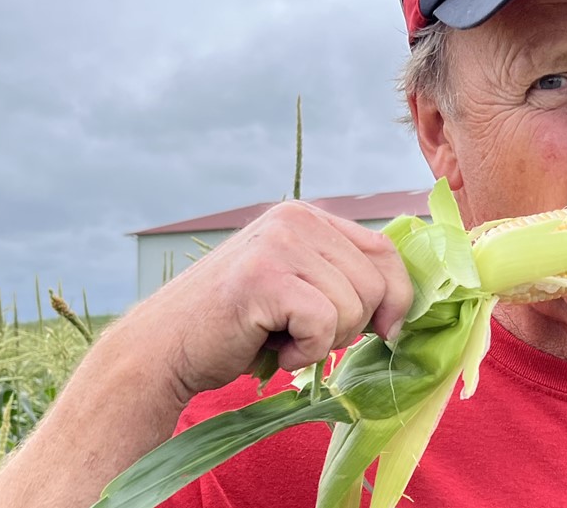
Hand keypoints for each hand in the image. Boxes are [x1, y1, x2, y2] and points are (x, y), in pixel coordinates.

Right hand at [125, 200, 414, 402]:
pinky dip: (306, 351)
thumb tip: (402, 310)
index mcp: (307, 216)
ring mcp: (278, 244)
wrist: (164, 350)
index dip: (395, 296)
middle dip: (353, 326)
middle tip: (306, 335)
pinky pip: (324, 323)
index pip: (384, 250)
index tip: (385, 330)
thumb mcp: (300, 289)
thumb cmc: (238, 328)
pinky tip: (274, 348)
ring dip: (325, 341)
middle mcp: (295, 219)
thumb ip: (343, 281)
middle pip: (375, 282)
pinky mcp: (264, 277)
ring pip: (353, 307)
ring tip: (282, 338)